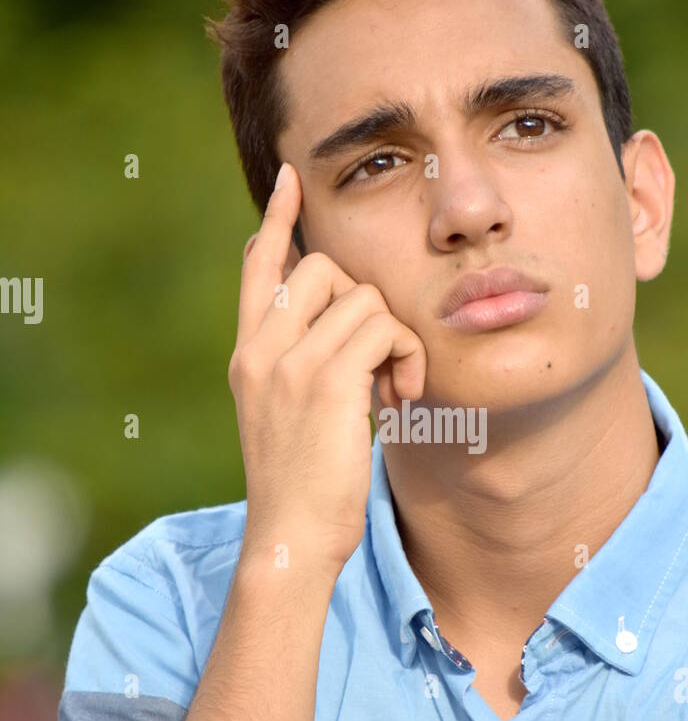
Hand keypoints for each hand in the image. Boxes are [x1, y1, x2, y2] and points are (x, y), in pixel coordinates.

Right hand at [228, 162, 425, 576]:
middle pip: (323, 268)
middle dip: (366, 302)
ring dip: (396, 339)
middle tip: (379, 361)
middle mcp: (260, 350)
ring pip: (363, 298)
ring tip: (394, 389)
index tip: (291, 180)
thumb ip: (305, 367)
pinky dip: (407, 357)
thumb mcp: (291, 417)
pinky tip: (402, 398)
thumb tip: (349, 328)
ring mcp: (289, 363)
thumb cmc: (304, 488)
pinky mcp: (325, 380)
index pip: (257, 268)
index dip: (278, 221)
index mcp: (248, 355)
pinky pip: (384, 328)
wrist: (291, 540)